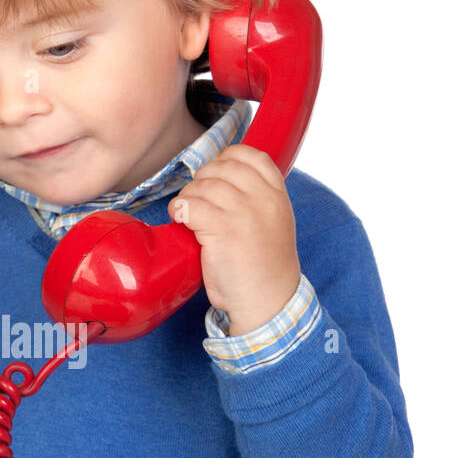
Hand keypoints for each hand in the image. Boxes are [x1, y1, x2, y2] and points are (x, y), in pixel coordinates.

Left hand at [167, 145, 301, 334]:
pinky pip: (190, 204)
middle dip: (202, 180)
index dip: (226, 158)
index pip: (250, 155)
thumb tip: (220, 179)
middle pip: (221, 167)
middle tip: (197, 201)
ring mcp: (243, 213)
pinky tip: (181, 220)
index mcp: (277, 195)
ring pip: (202, 185)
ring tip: (189, 215)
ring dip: (188, 197)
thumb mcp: (274, 223)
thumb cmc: (264, 267)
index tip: (214, 174)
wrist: (267, 302)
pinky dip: (178, 209)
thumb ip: (257, 198)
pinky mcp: (222, 230)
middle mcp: (262, 199)